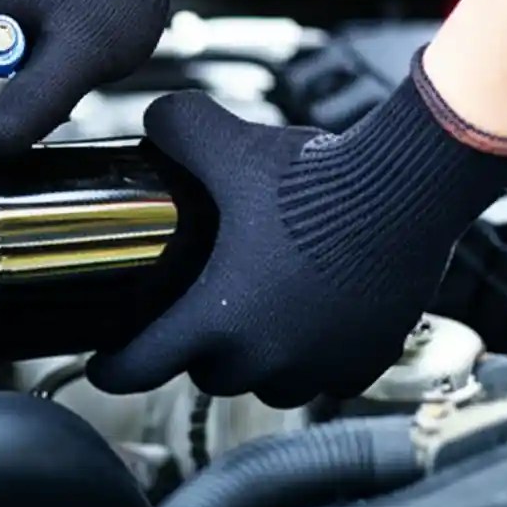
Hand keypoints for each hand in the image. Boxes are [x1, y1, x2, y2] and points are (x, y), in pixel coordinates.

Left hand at [87, 79, 506, 407]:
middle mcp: (267, 357)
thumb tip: (154, 121)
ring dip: (257, 364)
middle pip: (210, 377)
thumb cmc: (314, 177)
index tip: (103, 369)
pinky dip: (317, 360)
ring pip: (270, 385)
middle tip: (196, 319)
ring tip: (257, 327)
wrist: (403, 190)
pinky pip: (328, 378)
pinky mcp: (367, 360)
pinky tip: (314, 328)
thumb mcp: (226, 142)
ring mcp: (321, 364)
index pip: (142, 368)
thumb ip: (174, 128)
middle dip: (198, 354)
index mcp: (218, 318)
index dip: (114, 369)